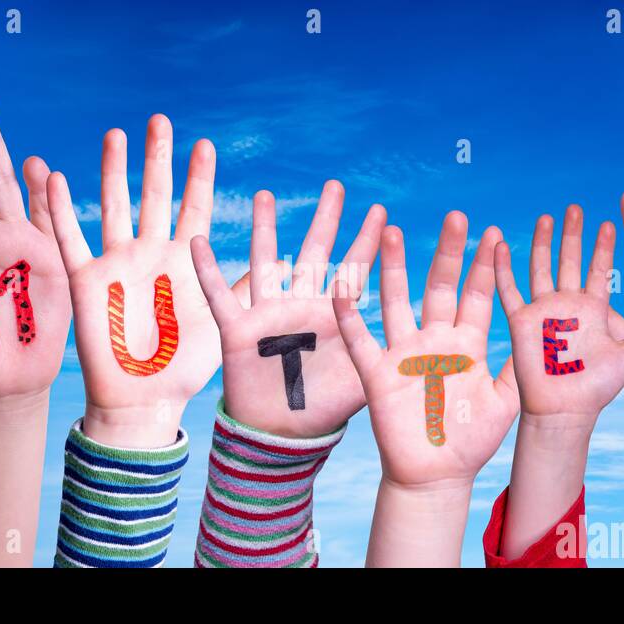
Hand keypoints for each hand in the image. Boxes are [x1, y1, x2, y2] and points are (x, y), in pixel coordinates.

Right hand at [47, 115, 223, 444]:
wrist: (143, 400)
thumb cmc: (186, 367)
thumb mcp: (225, 322)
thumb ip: (247, 287)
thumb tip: (289, 260)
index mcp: (185, 261)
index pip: (194, 208)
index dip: (199, 177)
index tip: (205, 144)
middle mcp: (150, 254)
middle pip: (154, 195)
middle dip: (157, 158)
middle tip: (161, 120)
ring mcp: (117, 264)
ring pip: (114, 205)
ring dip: (112, 170)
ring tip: (115, 134)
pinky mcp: (86, 281)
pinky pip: (70, 239)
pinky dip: (59, 210)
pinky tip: (53, 178)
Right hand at [190, 181, 385, 436]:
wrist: (281, 437)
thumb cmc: (324, 411)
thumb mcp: (362, 381)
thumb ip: (384, 356)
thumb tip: (426, 346)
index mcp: (334, 315)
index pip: (354, 269)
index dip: (368, 242)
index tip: (382, 211)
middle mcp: (302, 306)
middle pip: (315, 252)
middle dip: (326, 219)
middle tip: (337, 185)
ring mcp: (269, 314)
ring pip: (266, 260)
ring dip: (264, 228)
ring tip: (264, 195)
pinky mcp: (238, 330)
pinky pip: (219, 295)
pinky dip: (207, 270)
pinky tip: (197, 241)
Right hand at [333, 213, 519, 486]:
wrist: (436, 476)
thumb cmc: (472, 441)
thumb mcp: (507, 400)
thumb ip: (519, 366)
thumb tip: (546, 336)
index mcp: (468, 345)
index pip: (479, 296)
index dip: (486, 266)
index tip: (496, 232)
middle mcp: (435, 341)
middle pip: (440, 286)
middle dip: (448, 252)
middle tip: (456, 215)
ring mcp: (405, 354)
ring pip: (397, 300)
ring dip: (394, 267)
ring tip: (391, 231)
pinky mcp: (379, 374)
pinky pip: (361, 340)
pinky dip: (351, 316)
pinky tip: (343, 288)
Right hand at [495, 205, 623, 420]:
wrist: (565, 411)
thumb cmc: (598, 388)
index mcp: (593, 308)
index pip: (598, 269)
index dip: (602, 247)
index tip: (609, 221)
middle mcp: (567, 305)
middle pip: (568, 260)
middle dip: (572, 234)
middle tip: (575, 208)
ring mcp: (543, 311)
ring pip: (540, 268)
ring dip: (541, 243)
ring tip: (545, 218)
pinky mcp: (521, 321)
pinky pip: (508, 290)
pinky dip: (501, 268)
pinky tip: (497, 246)